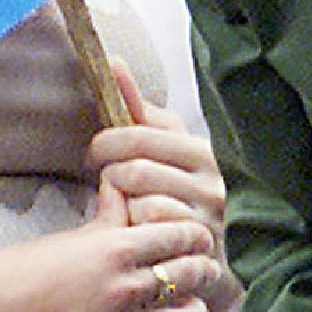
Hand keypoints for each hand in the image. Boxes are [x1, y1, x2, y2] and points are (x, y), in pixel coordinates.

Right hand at [0, 210, 221, 311]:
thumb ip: (106, 218)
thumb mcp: (66, 239)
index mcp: (113, 249)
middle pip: (194, 276)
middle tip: (198, 275)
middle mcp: (123, 288)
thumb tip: (122, 186)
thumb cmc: (14, 273)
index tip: (195, 242)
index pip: (183, 235)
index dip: (195, 237)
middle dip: (201, 272)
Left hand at [91, 68, 226, 248]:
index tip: (93, 156)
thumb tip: (114, 63)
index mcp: (203, 150)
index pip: (139, 134)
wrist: (218, 247)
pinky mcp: (201, 248)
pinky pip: (152, 233)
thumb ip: (140, 111)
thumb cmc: (183, 192)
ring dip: (124, 208)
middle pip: (135, 171)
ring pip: (142, 203)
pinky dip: (138, 230)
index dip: (104, 144)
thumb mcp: (169, 148)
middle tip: (105, 184)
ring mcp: (210, 217)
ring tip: (124, 208)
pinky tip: (139, 230)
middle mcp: (213, 181)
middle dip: (110, 178)